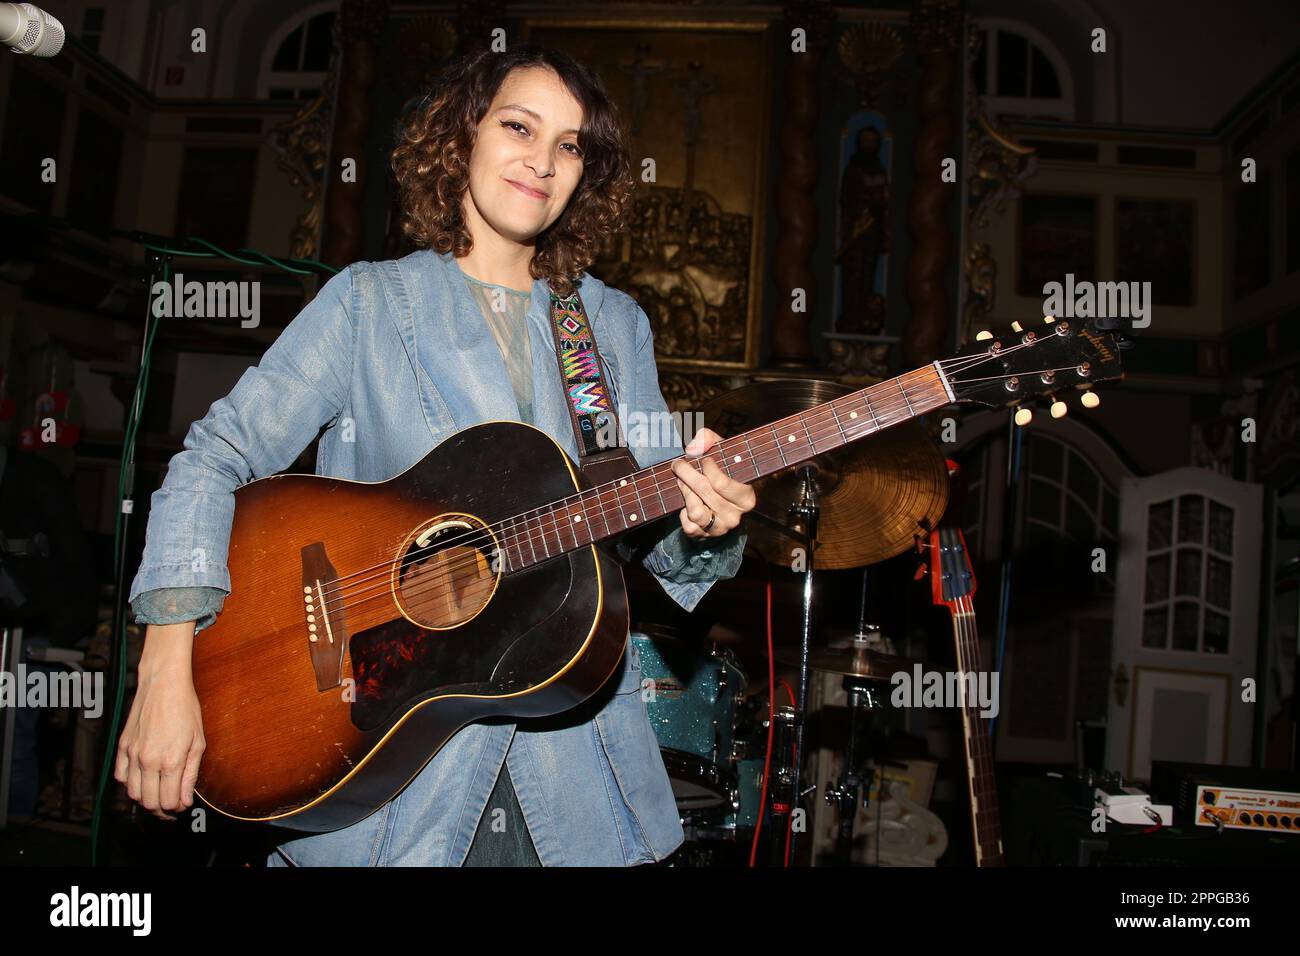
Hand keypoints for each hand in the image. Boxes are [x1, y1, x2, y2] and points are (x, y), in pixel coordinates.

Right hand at [115, 624, 205, 820]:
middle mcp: (148, 761)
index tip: (182, 806)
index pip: (168, 802)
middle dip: (162, 810)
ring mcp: (132, 754)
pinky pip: (121, 777)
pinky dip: (131, 784)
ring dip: (146, 799)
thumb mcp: (198, 742)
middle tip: (171, 806)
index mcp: (170, 761)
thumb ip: (190, 775)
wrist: (163, 685)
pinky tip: (143, 779)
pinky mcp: (122, 747)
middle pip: (149, 803)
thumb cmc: (185, 709)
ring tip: (159, 794)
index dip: (176, 809)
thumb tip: (185, 801)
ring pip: (133, 793)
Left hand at [670, 428, 756, 539]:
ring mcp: (719, 528)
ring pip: (696, 512)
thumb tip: (692, 448)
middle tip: (678, 464)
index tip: (703, 459)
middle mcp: (735, 516)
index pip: (722, 483)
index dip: (708, 468)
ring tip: (682, 482)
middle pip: (705, 492)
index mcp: (746, 498)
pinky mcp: (704, 536)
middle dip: (688, 475)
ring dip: (686, 493)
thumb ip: (709, 440)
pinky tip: (686, 502)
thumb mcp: (722, 452)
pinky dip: (683, 513)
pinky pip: (688, 525)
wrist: (719, 500)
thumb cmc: (722, 472)